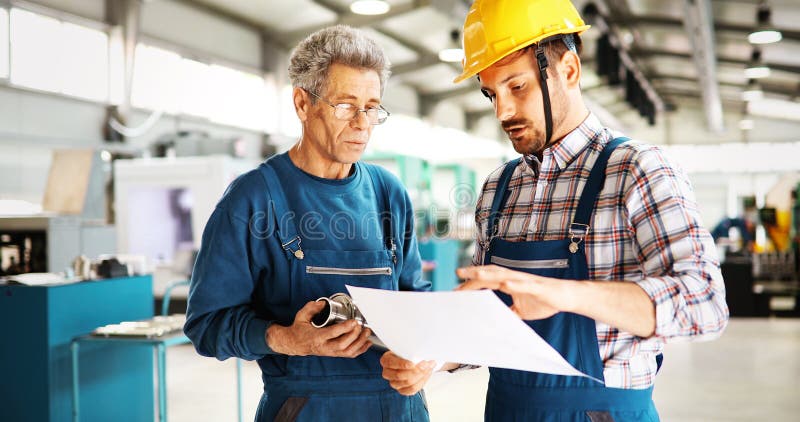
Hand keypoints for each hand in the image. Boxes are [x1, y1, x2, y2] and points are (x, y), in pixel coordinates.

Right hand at [267, 301, 371, 356]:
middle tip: (360, 325)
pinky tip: (367, 343)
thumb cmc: (300, 330)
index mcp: (317, 337)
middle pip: (342, 345)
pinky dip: (360, 349)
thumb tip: (322, 303)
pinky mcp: (335, 354)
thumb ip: (311, 308)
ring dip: (360, 343)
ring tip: (366, 332)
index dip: (344, 328)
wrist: (295, 344)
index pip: (332, 334)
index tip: (353, 321)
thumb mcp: (301, 316)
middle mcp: (325, 347)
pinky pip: (349, 354)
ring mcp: (330, 352)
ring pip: (348, 351)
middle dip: (354, 335)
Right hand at [380, 351, 435, 395]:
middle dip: (415, 370)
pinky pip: (412, 390)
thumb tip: (419, 355)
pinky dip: (421, 382)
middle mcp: (387, 373)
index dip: (402, 364)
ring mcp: (393, 383)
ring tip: (429, 367)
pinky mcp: (401, 390)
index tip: (412, 363)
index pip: (391, 363)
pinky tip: (427, 374)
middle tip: (426, 364)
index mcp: (386, 360)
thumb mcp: (405, 349)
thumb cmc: (406, 353)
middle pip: (399, 375)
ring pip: (407, 383)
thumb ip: (410, 351)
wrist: (409, 360)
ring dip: (421, 375)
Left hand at [455, 265, 574, 319]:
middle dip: (475, 273)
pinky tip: (506, 284)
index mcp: (510, 283)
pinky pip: (525, 285)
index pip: (487, 281)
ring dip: (490, 274)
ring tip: (476, 274)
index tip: (458, 289)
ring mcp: (526, 281)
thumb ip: (508, 312)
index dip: (473, 284)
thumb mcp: (521, 311)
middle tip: (458, 273)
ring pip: (505, 275)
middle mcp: (515, 279)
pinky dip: (515, 284)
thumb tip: (495, 321)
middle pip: (492, 273)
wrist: (566, 297)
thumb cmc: (544, 300)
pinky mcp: (538, 286)